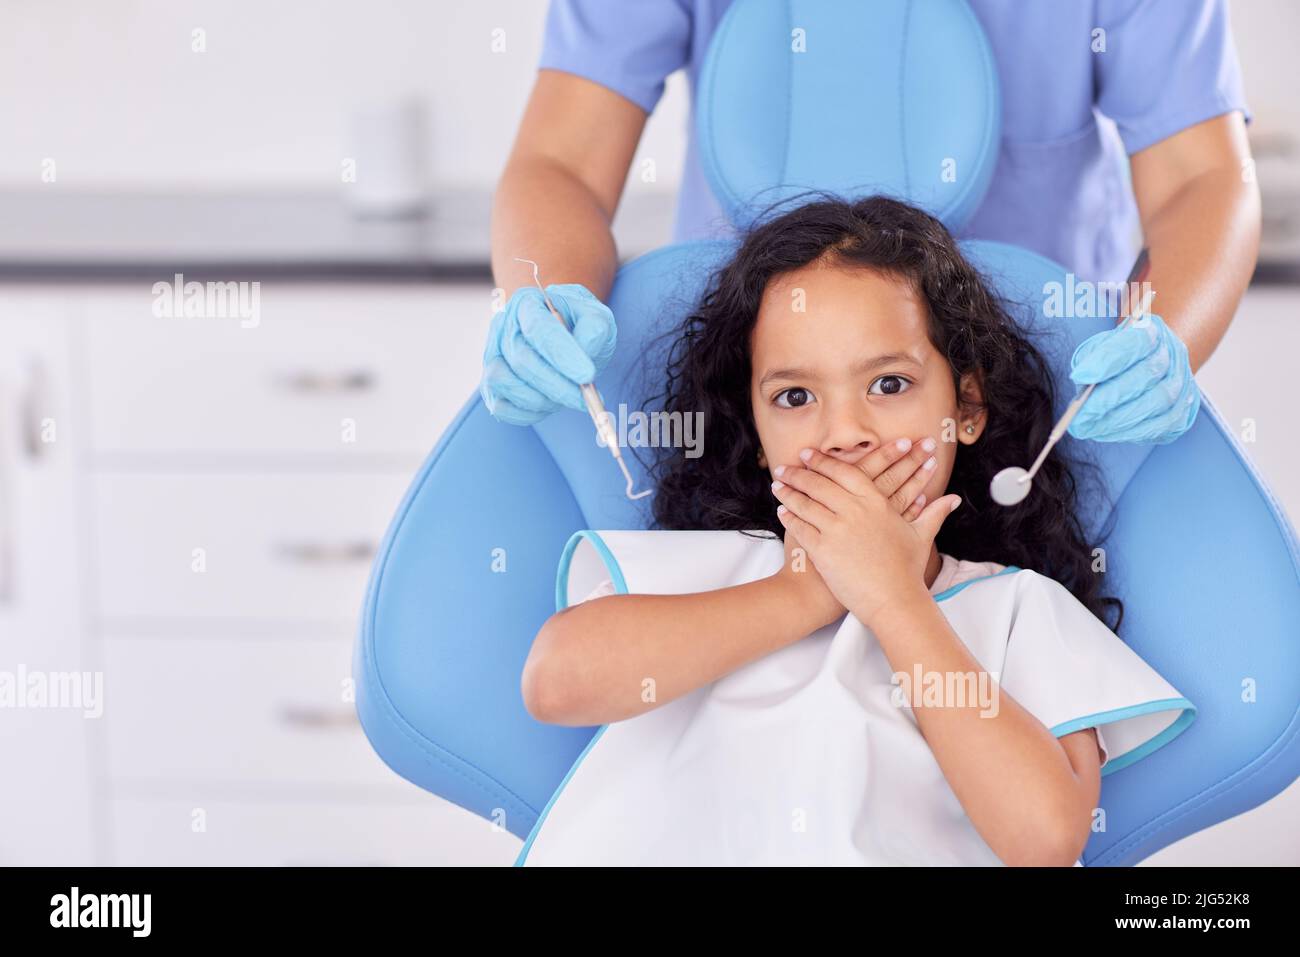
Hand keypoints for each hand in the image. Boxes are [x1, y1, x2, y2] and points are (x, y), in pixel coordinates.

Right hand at [480, 283, 616, 425]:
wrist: (568, 339)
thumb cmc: (580, 326)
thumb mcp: (597, 318)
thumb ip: (594, 330)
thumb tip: (584, 358)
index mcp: (527, 303)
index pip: (538, 328)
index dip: (562, 354)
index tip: (587, 375)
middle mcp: (503, 327)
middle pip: (521, 359)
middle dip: (557, 384)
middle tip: (585, 398)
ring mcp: (493, 357)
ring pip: (505, 382)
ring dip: (542, 398)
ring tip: (568, 397)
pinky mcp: (491, 386)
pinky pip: (501, 407)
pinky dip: (529, 413)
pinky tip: (551, 405)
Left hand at [771, 447, 961, 628]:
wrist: (893, 601)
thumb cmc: (907, 570)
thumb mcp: (921, 536)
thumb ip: (933, 512)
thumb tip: (952, 499)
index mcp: (876, 502)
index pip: (844, 472)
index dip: (824, 461)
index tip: (809, 455)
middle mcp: (855, 511)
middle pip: (819, 484)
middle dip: (799, 473)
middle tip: (785, 467)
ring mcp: (837, 530)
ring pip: (805, 503)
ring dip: (788, 492)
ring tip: (777, 486)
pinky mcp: (823, 550)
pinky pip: (800, 528)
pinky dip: (789, 517)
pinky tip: (782, 512)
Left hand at [1066, 312, 1199, 443]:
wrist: (1143, 369)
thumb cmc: (1114, 359)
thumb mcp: (1097, 349)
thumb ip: (1090, 360)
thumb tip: (1083, 381)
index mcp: (1152, 331)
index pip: (1135, 341)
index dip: (1107, 360)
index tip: (1078, 376)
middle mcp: (1173, 354)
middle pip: (1147, 374)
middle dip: (1109, 398)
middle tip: (1080, 415)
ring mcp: (1182, 383)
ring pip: (1158, 401)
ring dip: (1119, 418)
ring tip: (1088, 427)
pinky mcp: (1182, 411)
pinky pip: (1162, 424)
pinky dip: (1131, 431)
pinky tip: (1106, 432)